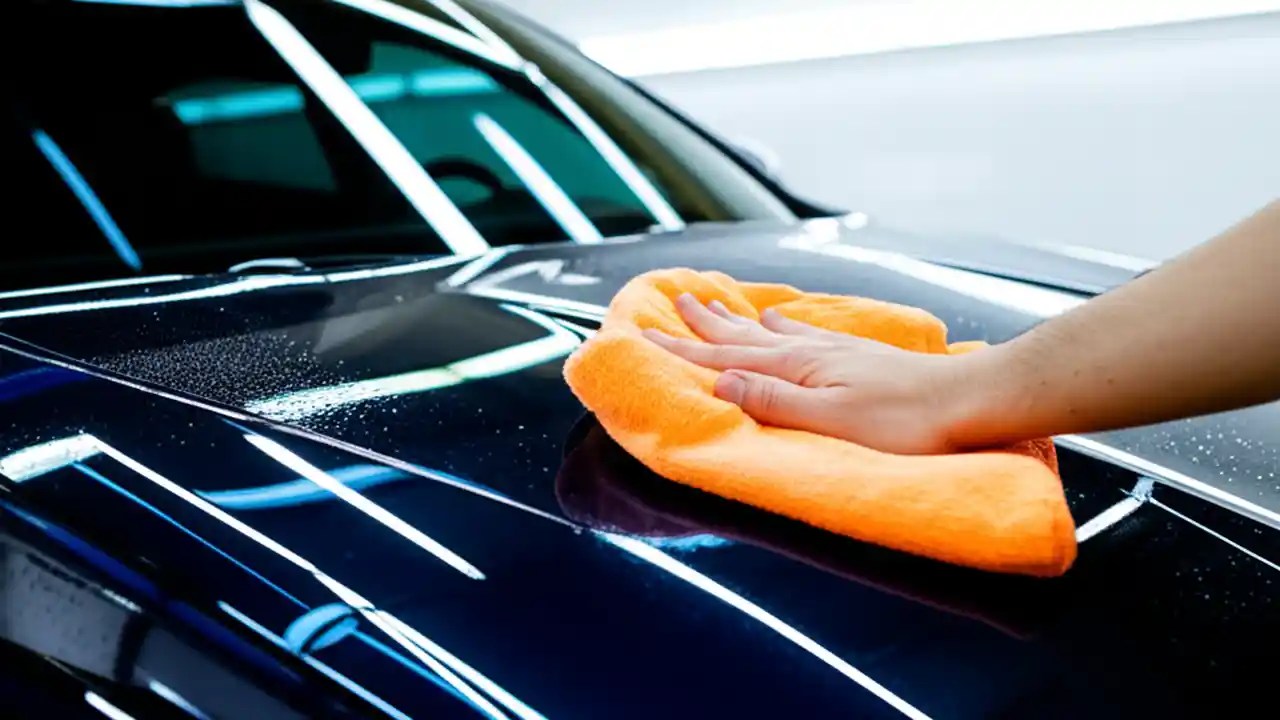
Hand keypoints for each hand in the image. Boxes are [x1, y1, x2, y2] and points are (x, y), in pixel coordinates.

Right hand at [643, 294, 983, 453]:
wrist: (967, 402)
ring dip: (737, 319)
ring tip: (715, 302)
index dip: (686, 347)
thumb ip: (775, 400)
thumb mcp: (833, 419)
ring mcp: (834, 351)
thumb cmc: (904, 422)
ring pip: (770, 331)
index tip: (648, 333)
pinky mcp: (855, 358)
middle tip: (673, 299)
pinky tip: (781, 320)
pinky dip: (781, 325)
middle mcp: (810, 351)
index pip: (728, 357)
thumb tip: (721, 378)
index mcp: (798, 367)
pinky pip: (802, 333)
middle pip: (744, 334)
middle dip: (705, 321)